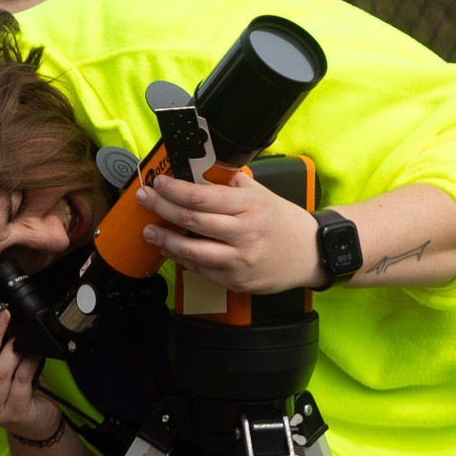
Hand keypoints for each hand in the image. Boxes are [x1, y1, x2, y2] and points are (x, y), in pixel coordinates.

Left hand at [138, 172, 323, 293]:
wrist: (311, 254)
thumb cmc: (284, 222)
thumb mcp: (261, 194)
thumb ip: (230, 185)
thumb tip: (198, 174)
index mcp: (249, 207)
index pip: (201, 197)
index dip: (174, 190)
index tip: (159, 183)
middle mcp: (244, 233)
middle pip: (191, 220)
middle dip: (161, 208)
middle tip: (144, 199)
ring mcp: (239, 260)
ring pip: (191, 251)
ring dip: (165, 241)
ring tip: (149, 231)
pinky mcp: (236, 281)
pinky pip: (202, 269)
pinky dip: (184, 259)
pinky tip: (173, 250)